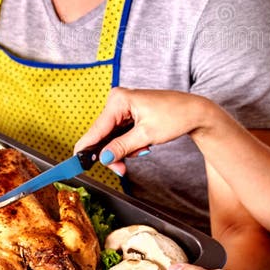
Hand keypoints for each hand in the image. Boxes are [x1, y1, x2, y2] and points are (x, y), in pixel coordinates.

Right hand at [75, 87, 215, 174]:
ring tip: (142, 149)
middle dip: (113, 154)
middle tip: (122, 169)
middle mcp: (118, 100)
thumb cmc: (175, 116)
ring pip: (111, 137)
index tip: (75, 163)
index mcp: (119, 100)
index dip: (86, 148)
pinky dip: (128, 144)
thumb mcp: (146, 136)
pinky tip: (142, 144)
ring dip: (123, 150)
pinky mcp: (128, 113)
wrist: (194, 111)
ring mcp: (122, 106)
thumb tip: (104, 157)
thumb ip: (122, 147)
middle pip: (102, 135)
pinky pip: (120, 133)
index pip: (96, 129)